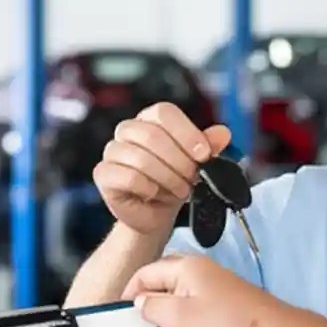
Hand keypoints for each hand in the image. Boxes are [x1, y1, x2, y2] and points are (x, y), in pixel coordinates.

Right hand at [93, 102, 232, 235]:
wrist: (155, 214)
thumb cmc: (173, 183)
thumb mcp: (196, 164)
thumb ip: (208, 146)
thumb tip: (223, 133)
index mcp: (151, 120)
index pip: (165, 112)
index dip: (186, 133)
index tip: (203, 154)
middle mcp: (128, 131)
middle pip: (152, 135)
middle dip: (179, 161)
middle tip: (192, 178)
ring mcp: (112, 151)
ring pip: (141, 158)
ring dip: (167, 178)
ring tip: (179, 190)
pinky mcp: (104, 173)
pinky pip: (128, 177)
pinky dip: (148, 188)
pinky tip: (154, 194)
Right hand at [122, 255, 289, 326]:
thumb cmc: (230, 326)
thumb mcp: (178, 317)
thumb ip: (152, 307)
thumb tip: (142, 302)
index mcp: (188, 268)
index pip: (147, 272)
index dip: (130, 292)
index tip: (119, 314)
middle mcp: (204, 278)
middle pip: (165, 287)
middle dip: (150, 306)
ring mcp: (218, 298)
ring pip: (182, 307)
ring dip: (170, 324)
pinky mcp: (229, 318)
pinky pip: (200, 323)